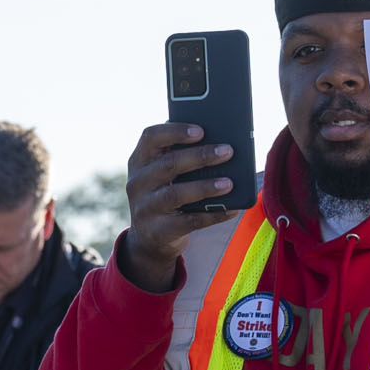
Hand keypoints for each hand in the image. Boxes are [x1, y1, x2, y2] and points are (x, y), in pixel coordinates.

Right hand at [118, 122, 246, 292]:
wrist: (150, 238)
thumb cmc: (165, 193)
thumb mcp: (164, 174)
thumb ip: (181, 156)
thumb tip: (220, 144)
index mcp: (140, 160)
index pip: (151, 137)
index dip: (175, 131)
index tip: (201, 130)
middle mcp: (138, 182)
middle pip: (168, 164)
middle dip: (200, 156)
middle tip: (227, 151)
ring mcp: (145, 208)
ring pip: (175, 194)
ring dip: (204, 187)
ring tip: (229, 183)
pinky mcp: (158, 231)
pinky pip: (188, 222)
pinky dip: (212, 215)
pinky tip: (231, 209)